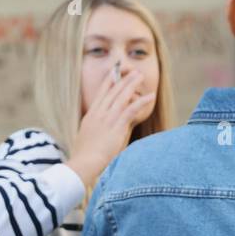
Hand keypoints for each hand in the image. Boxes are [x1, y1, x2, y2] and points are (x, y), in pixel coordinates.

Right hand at [66, 70, 154, 190]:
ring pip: (121, 97)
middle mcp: (98, 115)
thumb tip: (97, 132)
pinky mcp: (116, 127)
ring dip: (131, 85)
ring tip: (140, 76)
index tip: (113, 74)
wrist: (84, 163)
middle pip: (112, 92)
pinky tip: (150, 96)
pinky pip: (131, 110)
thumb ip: (93, 132)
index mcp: (90, 117)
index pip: (100, 95)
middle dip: (122, 80)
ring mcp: (107, 119)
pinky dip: (141, 102)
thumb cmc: (84, 157)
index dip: (107, 83)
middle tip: (132, 71)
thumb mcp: (86, 140)